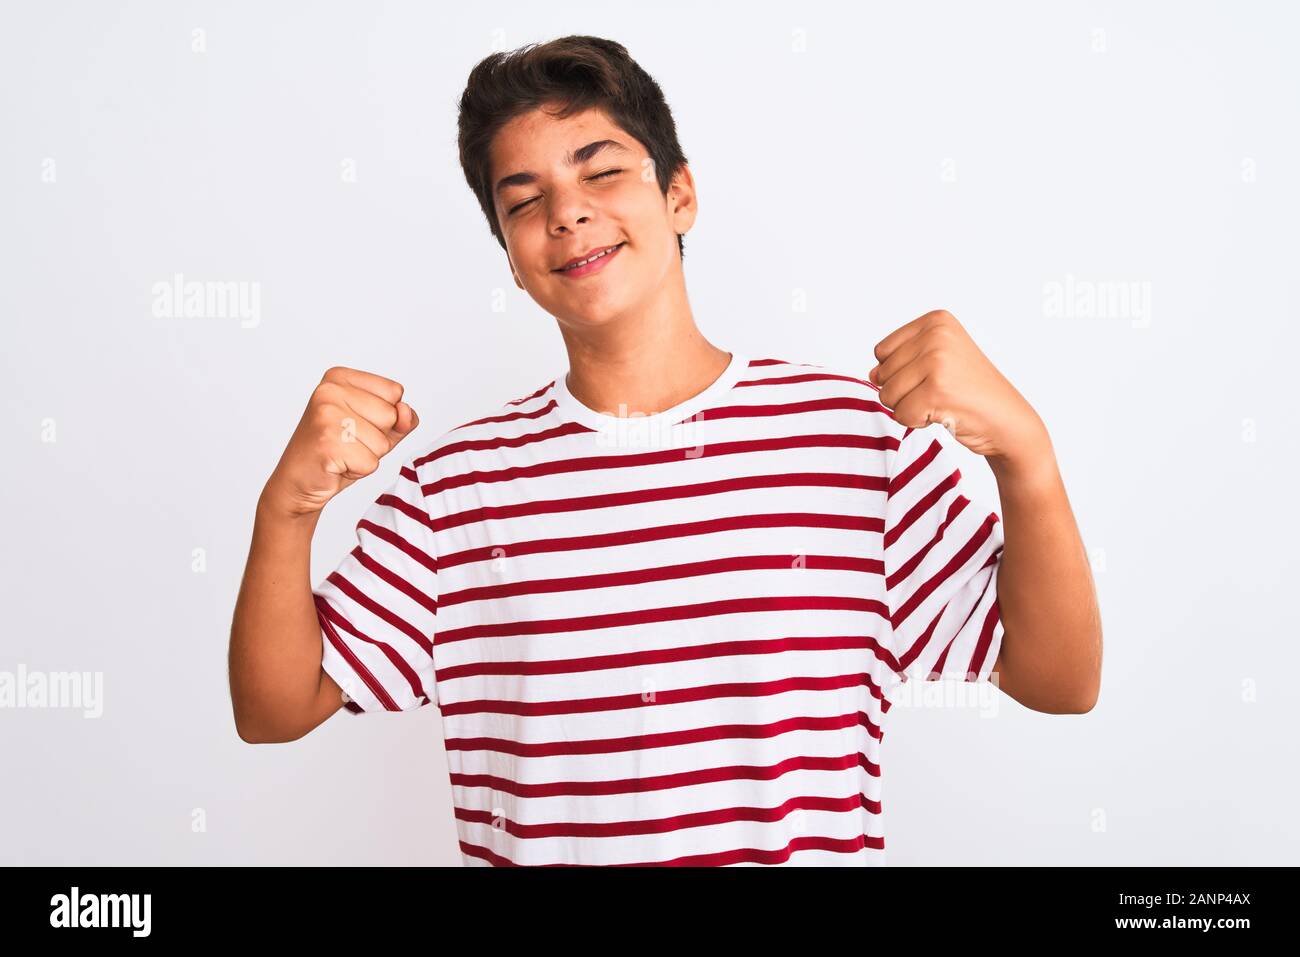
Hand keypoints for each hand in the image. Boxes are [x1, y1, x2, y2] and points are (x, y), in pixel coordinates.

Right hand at [262, 366, 419, 518]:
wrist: (298, 481)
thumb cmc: (338, 451)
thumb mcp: (376, 428)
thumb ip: (400, 417)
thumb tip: (406, 410)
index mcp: (340, 377)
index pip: (395, 391)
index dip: (384, 418)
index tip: (355, 425)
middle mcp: (330, 390)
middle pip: (391, 415)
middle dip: (377, 438)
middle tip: (347, 443)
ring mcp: (326, 414)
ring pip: (383, 441)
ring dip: (368, 456)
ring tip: (342, 453)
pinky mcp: (327, 441)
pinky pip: (371, 462)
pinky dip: (358, 470)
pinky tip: (336, 465)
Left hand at [868, 309, 1047, 463]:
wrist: (1007, 420)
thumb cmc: (970, 392)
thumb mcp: (937, 360)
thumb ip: (899, 361)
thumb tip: (871, 375)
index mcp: (936, 321)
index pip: (881, 352)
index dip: (900, 373)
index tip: (932, 375)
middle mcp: (937, 335)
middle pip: (881, 373)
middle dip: (904, 392)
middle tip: (939, 392)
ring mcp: (937, 361)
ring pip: (887, 395)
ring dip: (909, 407)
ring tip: (941, 402)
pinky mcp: (937, 390)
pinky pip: (901, 414)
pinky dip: (917, 422)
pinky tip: (943, 414)